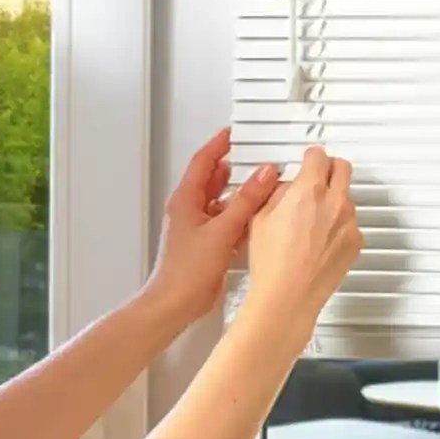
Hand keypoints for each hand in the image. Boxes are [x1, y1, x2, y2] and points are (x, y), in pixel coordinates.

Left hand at [143, 128, 279, 325]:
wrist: (175, 304)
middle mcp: (190, 211)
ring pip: (222, 201)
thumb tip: (264, 175)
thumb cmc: (186, 270)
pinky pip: (227, 221)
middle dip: (233, 167)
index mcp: (185, 200)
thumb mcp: (222, 230)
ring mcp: (199, 228)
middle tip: (254, 156)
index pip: (203, 162)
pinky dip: (242, 215)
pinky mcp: (208, 244)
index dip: (218, 145)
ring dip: (241, 192)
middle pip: (213, 179)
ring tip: (263, 183)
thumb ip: (246, 200)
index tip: (233, 134)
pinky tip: (258, 216)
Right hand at [245, 146, 361, 328]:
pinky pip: (351, 223)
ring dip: (334, 200)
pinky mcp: (356, 241)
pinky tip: (321, 239)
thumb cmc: (273, 263)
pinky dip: (340, 225)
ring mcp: (349, 222)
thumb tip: (286, 185)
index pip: (318, 155)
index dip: (310, 156)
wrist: (289, 295)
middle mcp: (335, 202)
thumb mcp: (260, 218)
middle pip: (343, 167)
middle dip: (330, 168)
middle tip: (318, 176)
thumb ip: (277, 193)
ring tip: (313, 219)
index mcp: (309, 191)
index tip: (307, 160)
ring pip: (347, 197)